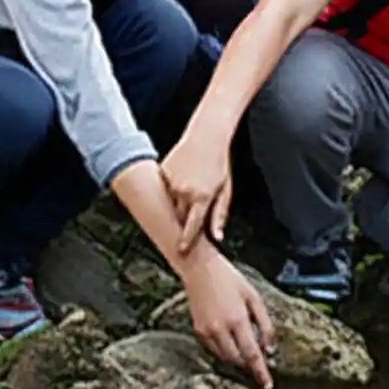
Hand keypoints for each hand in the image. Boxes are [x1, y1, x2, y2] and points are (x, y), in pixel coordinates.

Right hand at [160, 134, 232, 252]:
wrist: (206, 136)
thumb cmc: (218, 163)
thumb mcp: (225, 189)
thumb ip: (220, 214)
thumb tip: (217, 237)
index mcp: (203, 197)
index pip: (192, 226)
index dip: (186, 241)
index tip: (181, 251)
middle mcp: (185, 191)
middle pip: (178, 217)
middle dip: (181, 221)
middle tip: (185, 221)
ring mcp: (172, 182)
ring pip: (169, 204)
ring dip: (175, 205)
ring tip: (186, 193)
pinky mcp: (163, 173)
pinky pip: (163, 189)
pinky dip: (169, 190)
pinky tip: (180, 180)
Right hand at [184, 250, 276, 388]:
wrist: (200, 269)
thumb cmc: (230, 279)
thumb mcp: (254, 297)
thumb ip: (265, 323)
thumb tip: (270, 348)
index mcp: (238, 319)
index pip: (252, 353)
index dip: (260, 371)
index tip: (267, 384)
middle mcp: (221, 329)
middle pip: (238, 359)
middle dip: (249, 363)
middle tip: (258, 360)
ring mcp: (207, 331)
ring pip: (225, 357)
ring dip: (237, 357)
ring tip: (245, 346)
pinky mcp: (198, 330)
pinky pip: (214, 349)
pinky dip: (224, 350)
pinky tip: (230, 339)